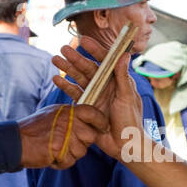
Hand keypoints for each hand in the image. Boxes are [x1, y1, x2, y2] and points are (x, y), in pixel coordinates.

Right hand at [17, 102, 108, 168]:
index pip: (92, 113)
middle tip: (68, 144)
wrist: (15, 141)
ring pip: (82, 151)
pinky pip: (70, 161)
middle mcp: (68, 121)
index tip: (103, 127)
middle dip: (82, 144)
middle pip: (90, 136)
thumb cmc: (34, 129)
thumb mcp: (52, 113)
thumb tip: (86, 119)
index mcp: (67, 111)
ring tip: (56, 150)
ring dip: (71, 155)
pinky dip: (62, 163)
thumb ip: (70, 115)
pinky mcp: (58, 150)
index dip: (101, 121)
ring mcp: (64, 135)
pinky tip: (52, 156)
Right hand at [52, 36, 143, 160]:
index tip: (84, 40)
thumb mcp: (127, 97)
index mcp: (117, 81)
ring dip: (67, 69)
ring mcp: (95, 96)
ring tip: (55, 59)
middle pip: (88, 68)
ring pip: (79, 79)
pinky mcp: (86, 107)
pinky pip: (74, 94)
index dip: (95, 50)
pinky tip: (56, 79)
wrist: (124, 145)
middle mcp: (105, 86)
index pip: (105, 61)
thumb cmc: (131, 121)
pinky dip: (65, 86)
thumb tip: (124, 55)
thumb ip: (123, 77)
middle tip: (63, 48)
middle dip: (76, 58)